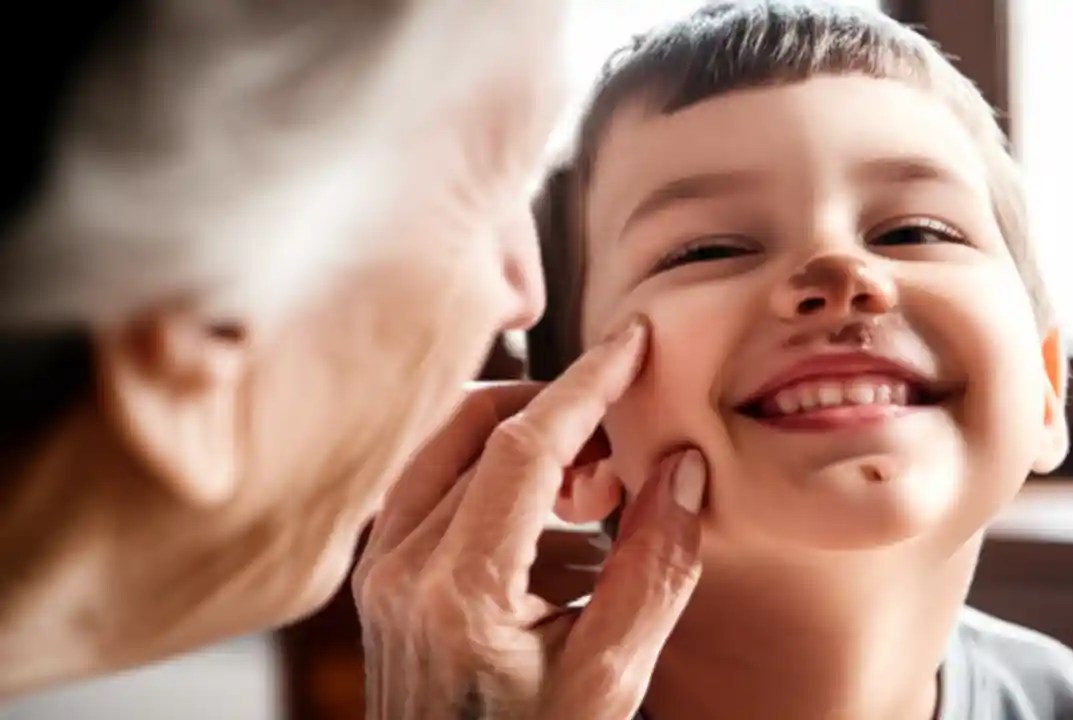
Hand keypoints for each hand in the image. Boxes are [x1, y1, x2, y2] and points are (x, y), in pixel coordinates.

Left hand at [353, 322, 706, 718]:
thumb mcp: (610, 681)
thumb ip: (654, 570)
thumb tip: (679, 467)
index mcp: (458, 593)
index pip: (523, 445)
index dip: (587, 383)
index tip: (633, 344)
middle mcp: (401, 568)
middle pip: (475, 423)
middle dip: (554, 407)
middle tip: (617, 442)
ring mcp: (380, 572)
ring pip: (448, 447)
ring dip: (524, 443)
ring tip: (593, 498)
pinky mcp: (381, 578)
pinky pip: (433, 487)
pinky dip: (495, 482)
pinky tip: (556, 538)